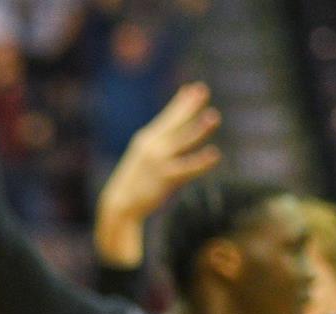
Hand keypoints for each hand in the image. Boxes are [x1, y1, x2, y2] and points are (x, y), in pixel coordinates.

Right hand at [98, 83, 221, 223]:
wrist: (120, 204)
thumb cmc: (136, 180)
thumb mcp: (145, 155)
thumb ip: (160, 141)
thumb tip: (170, 128)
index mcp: (148, 139)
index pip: (168, 117)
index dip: (182, 102)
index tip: (195, 88)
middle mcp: (152, 146)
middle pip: (175, 123)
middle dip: (189, 107)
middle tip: (203, 90)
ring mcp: (158, 161)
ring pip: (183, 141)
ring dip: (198, 129)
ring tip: (214, 116)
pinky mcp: (165, 178)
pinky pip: (187, 168)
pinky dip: (201, 162)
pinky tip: (215, 155)